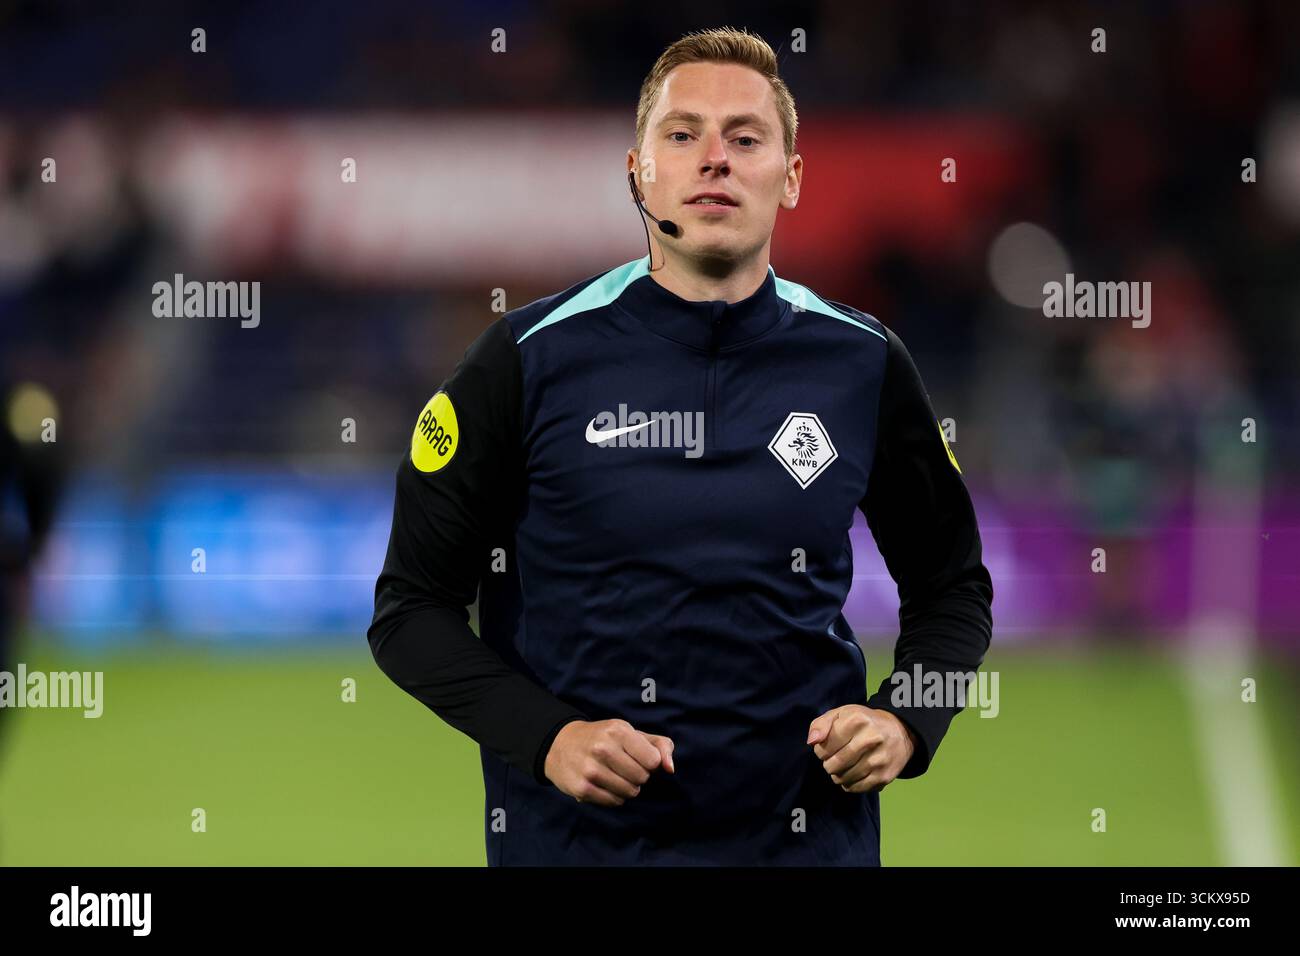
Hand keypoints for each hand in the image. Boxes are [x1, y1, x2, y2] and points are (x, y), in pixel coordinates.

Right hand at [543, 718, 674, 806]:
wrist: (561, 744)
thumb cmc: (604, 738)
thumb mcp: (632, 733)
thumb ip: (660, 745)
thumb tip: (670, 769)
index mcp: (618, 730)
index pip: (653, 760)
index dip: (649, 762)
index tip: (637, 757)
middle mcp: (603, 748)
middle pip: (642, 778)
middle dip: (638, 776)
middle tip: (624, 767)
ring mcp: (590, 769)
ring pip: (630, 792)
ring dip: (627, 788)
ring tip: (614, 776)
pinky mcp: (581, 788)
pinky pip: (614, 802)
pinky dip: (615, 797)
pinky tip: (605, 784)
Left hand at [806, 705, 915, 793]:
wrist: (899, 731)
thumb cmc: (863, 722)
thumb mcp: (841, 714)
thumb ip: (821, 725)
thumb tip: (812, 741)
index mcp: (857, 720)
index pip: (825, 746)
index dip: (820, 751)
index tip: (826, 749)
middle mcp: (870, 739)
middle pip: (834, 764)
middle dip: (828, 764)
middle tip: (832, 760)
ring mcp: (879, 759)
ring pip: (844, 778)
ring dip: (838, 775)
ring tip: (842, 767)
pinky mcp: (885, 776)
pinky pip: (857, 788)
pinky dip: (849, 785)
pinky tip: (852, 775)